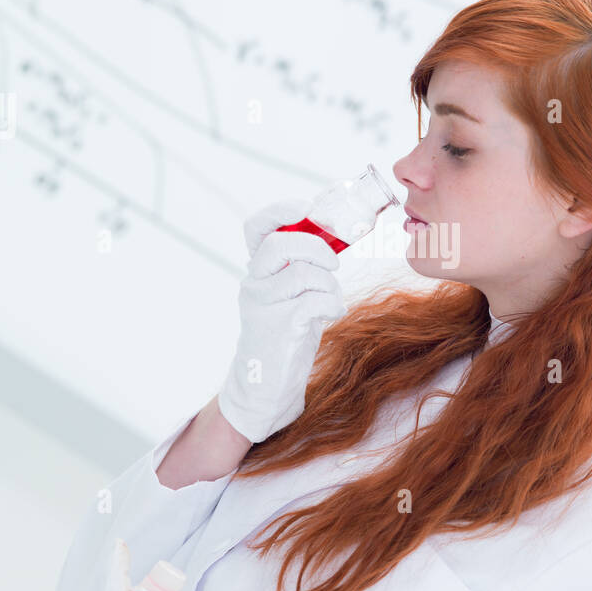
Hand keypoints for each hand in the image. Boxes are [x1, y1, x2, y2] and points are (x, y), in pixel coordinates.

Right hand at [217, 197, 344, 443]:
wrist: (267, 382)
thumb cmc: (287, 330)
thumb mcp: (291, 292)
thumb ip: (304, 264)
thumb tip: (336, 231)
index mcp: (257, 269)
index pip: (255, 227)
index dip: (279, 211)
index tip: (306, 208)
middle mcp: (254, 283)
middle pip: (279, 244)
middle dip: (315, 247)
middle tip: (333, 263)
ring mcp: (264, 305)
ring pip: (305, 274)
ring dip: (330, 285)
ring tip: (329, 299)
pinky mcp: (280, 327)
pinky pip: (318, 301)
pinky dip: (334, 305)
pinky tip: (331, 314)